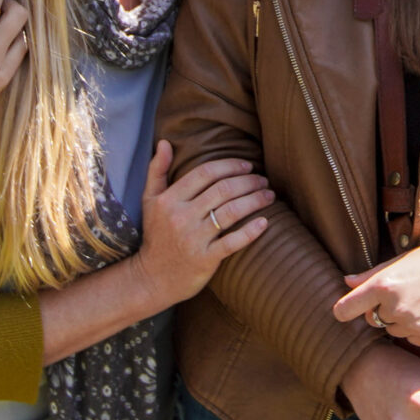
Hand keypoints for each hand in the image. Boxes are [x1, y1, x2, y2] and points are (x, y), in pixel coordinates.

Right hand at [131, 143, 271, 307]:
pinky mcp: (205, 259)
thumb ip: (157, 171)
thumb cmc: (156, 235)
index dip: (230, 165)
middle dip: (249, 181)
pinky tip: (265, 222)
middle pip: (223, 190)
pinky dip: (251, 231)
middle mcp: (181, 217)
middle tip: (263, 180)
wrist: (152, 278)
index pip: (206, 173)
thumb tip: (165, 142)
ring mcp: (193, 239)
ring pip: (231, 212)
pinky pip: (233, 242)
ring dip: (255, 200)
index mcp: (169, 200)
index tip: (247, 165)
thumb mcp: (149, 201)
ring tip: (269, 195)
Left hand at [332, 228, 419, 344]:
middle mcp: (395, 307)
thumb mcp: (403, 260)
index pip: (344, 310)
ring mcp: (413, 324)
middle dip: (382, 311)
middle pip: (371, 320)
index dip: (345, 310)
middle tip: (406, 292)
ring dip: (402, 320)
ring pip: (393, 330)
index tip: (351, 308)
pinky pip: (412, 338)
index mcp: (383, 284)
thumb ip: (372, 275)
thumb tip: (346, 282)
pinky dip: (419, 329)